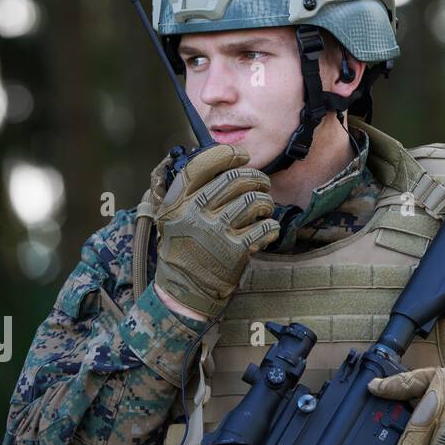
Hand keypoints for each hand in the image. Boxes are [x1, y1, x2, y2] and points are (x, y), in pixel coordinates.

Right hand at [152, 143, 279, 318]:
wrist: (184, 290)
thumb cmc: (184, 248)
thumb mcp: (174, 216)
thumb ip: (192, 191)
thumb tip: (224, 161)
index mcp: (177, 201)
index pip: (203, 164)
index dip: (227, 154)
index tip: (242, 156)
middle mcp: (194, 212)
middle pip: (236, 178)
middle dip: (256, 178)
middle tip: (261, 184)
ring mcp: (215, 231)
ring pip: (254, 199)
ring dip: (265, 201)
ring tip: (263, 208)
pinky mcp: (234, 250)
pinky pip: (265, 226)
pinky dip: (270, 226)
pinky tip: (265, 229)